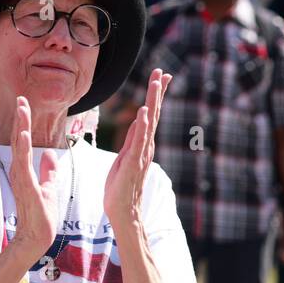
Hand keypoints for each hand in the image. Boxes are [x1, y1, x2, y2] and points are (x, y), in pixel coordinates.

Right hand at [6, 97, 61, 261]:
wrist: (38, 238)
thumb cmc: (41, 216)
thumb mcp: (49, 187)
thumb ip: (49, 171)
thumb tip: (51, 155)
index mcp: (25, 170)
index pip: (24, 141)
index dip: (24, 122)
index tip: (25, 103)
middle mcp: (20, 171)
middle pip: (19, 139)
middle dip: (20, 118)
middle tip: (21, 97)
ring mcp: (21, 179)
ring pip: (20, 147)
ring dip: (21, 126)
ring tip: (22, 108)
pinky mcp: (26, 187)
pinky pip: (23, 164)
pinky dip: (24, 148)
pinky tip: (24, 134)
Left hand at [106, 69, 170, 227]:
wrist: (122, 210)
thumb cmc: (121, 186)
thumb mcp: (125, 156)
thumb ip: (133, 139)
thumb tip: (140, 119)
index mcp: (142, 143)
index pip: (151, 114)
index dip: (156, 95)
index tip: (162, 76)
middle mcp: (146, 146)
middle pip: (154, 113)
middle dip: (157, 92)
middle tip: (162, 72)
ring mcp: (141, 153)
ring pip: (149, 123)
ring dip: (152, 102)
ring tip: (156, 83)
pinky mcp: (133, 162)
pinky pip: (138, 141)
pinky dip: (142, 126)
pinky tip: (145, 112)